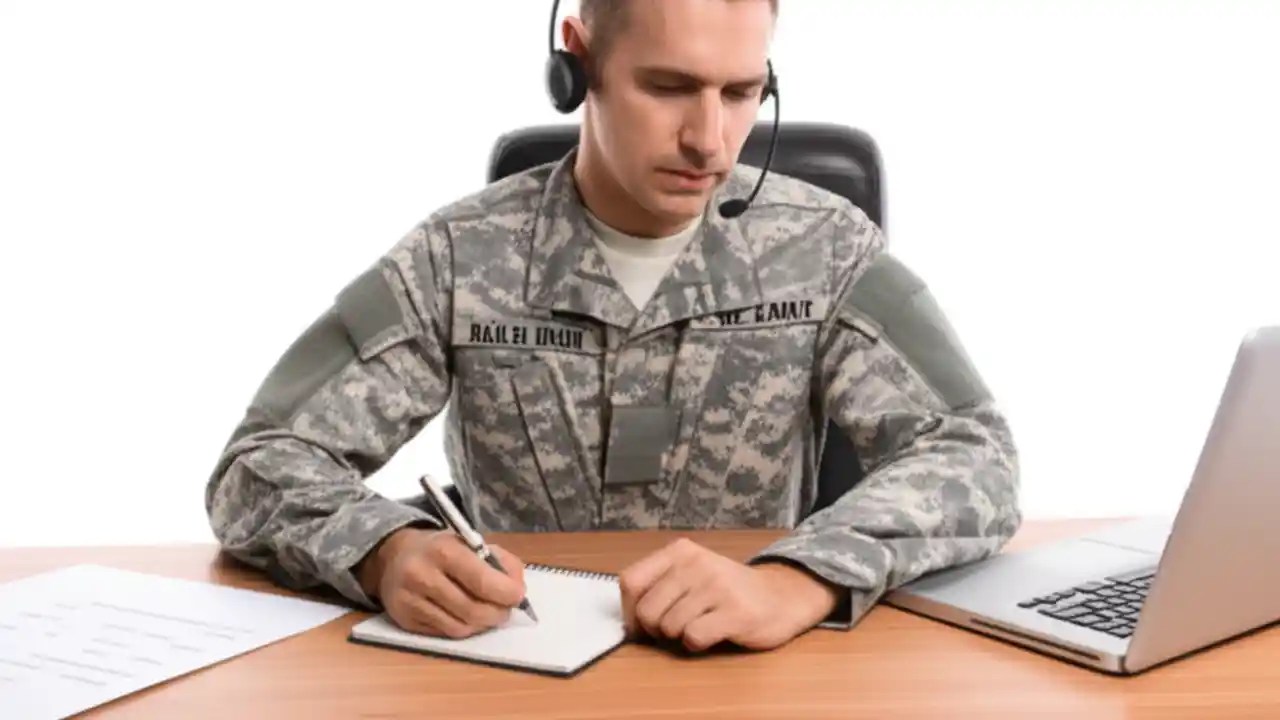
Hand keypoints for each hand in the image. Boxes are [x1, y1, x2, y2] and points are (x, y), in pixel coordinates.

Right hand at [356, 527, 526, 638]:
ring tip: (488, 613)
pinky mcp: (405, 620)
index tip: (518, 595)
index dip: (506, 593)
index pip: (481, 580)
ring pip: (460, 627)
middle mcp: (422, 575)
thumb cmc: (441, 549)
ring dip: (482, 624)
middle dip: (498, 613)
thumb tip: (518, 590)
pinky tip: (466, 616)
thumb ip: (500, 561)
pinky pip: (445, 633)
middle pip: (473, 610)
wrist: (394, 556)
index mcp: (443, 550)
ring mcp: (410, 600)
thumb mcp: (470, 542)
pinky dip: (463, 628)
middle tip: (506, 609)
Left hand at [618, 538, 840, 652]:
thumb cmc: (726, 591)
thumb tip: (628, 620)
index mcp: (680, 551)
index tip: (642, 623)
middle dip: (655, 629)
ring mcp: (717, 586)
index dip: (630, 610)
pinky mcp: (735, 612)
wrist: (780, 596)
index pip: (630, 581)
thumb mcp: (690, 573)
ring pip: (669, 627)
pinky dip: (697, 645)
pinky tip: (712, 634)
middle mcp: (696, 563)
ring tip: (699, 626)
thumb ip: (658, 586)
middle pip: (647, 610)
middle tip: (675, 628)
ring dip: (679, 637)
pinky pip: (693, 638)